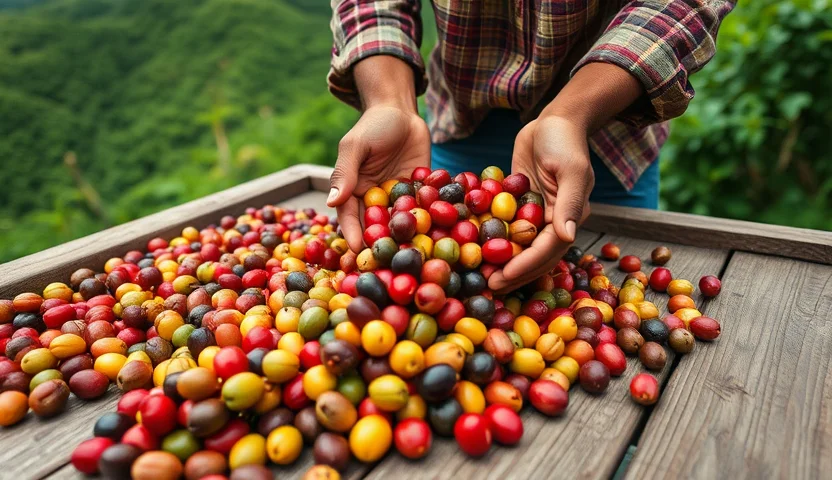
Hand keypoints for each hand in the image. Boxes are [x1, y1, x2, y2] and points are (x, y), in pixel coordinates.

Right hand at [327, 105, 430, 252]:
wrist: (402, 111)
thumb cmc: (372, 125)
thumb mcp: (356, 146)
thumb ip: (345, 172)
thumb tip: (332, 202)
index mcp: (355, 191)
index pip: (351, 217)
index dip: (353, 234)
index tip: (357, 250)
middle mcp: (376, 199)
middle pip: (376, 226)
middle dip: (381, 243)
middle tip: (387, 262)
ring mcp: (399, 198)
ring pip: (401, 221)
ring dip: (406, 237)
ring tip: (413, 254)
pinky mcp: (421, 192)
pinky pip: (425, 207)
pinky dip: (431, 218)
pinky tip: (439, 232)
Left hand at [488, 115, 593, 292]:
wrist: (555, 120)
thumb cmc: (564, 141)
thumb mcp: (571, 169)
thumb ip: (570, 203)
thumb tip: (569, 237)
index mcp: (569, 217)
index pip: (547, 250)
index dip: (525, 266)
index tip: (503, 278)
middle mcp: (553, 221)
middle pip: (533, 256)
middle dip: (512, 273)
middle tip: (488, 287)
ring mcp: (536, 215)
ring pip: (518, 247)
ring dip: (502, 263)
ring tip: (480, 278)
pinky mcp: (519, 206)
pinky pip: (505, 228)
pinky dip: (492, 240)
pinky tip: (472, 249)